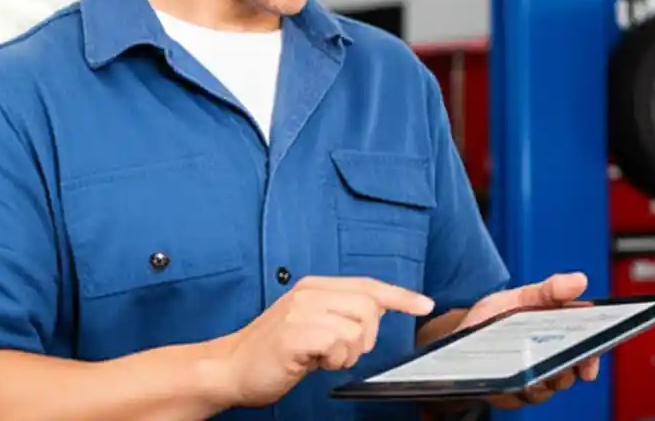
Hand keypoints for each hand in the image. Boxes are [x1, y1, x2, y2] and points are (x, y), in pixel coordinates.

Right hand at [204, 276, 433, 407]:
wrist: (228, 368)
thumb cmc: (273, 352)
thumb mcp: (311, 324)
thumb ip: (341, 314)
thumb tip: (375, 313)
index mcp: (315, 287)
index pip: (369, 285)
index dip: (401, 296)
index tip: (425, 304)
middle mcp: (309, 293)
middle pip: (369, 306)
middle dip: (367, 336)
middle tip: (340, 352)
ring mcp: (300, 311)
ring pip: (357, 328)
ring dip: (348, 353)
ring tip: (323, 358)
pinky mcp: (294, 333)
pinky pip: (338, 344)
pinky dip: (334, 360)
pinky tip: (314, 363)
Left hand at [460, 273, 601, 409]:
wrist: (460, 336)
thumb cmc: (495, 315)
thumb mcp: (521, 296)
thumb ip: (550, 290)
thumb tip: (580, 281)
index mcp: (559, 331)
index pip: (588, 342)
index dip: (594, 351)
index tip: (592, 353)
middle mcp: (552, 357)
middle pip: (572, 369)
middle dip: (570, 366)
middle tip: (564, 361)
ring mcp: (535, 377)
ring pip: (551, 386)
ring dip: (546, 379)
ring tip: (538, 370)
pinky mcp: (516, 393)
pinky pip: (525, 397)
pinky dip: (522, 389)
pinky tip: (516, 380)